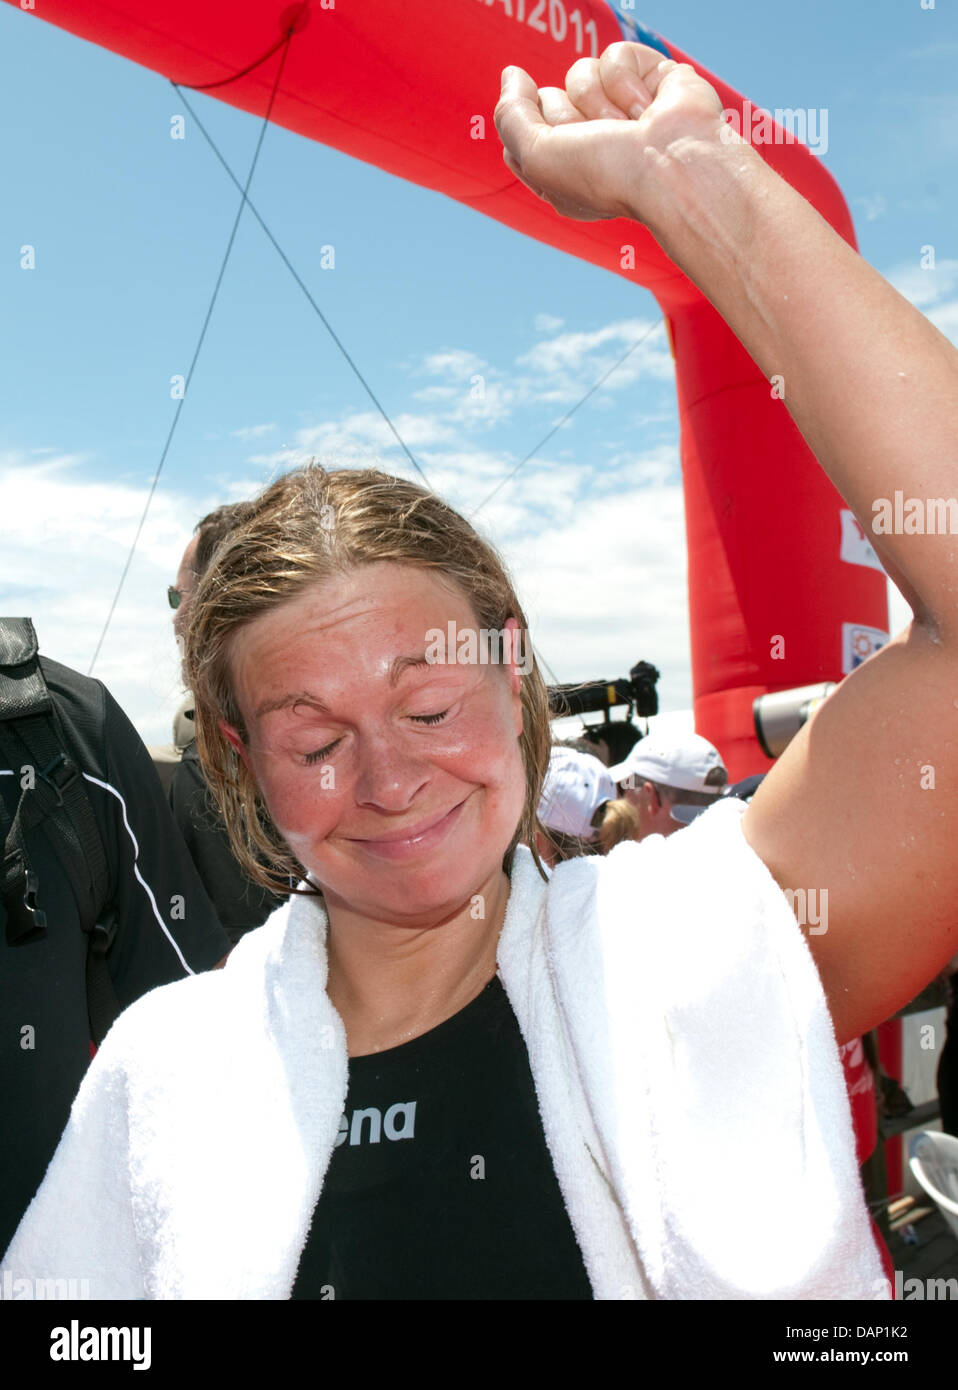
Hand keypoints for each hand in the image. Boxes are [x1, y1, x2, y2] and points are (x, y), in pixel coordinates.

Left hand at [494, 41, 725, 223]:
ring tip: (629, 127)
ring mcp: (621, 109)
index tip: (566, 156)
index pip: (524, 133)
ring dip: (599, 101)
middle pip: (549, 100)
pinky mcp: (649, 80)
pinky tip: (649, 108)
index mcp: (565, 173)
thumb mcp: (536, 156)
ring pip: (580, 73)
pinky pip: (615, 55)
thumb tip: (512, 73)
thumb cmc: (607, 176)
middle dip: (569, 119)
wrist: (673, 167)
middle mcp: (593, 142)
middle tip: (600, 142)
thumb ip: (510, 115)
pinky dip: (627, 82)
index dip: (537, 136)